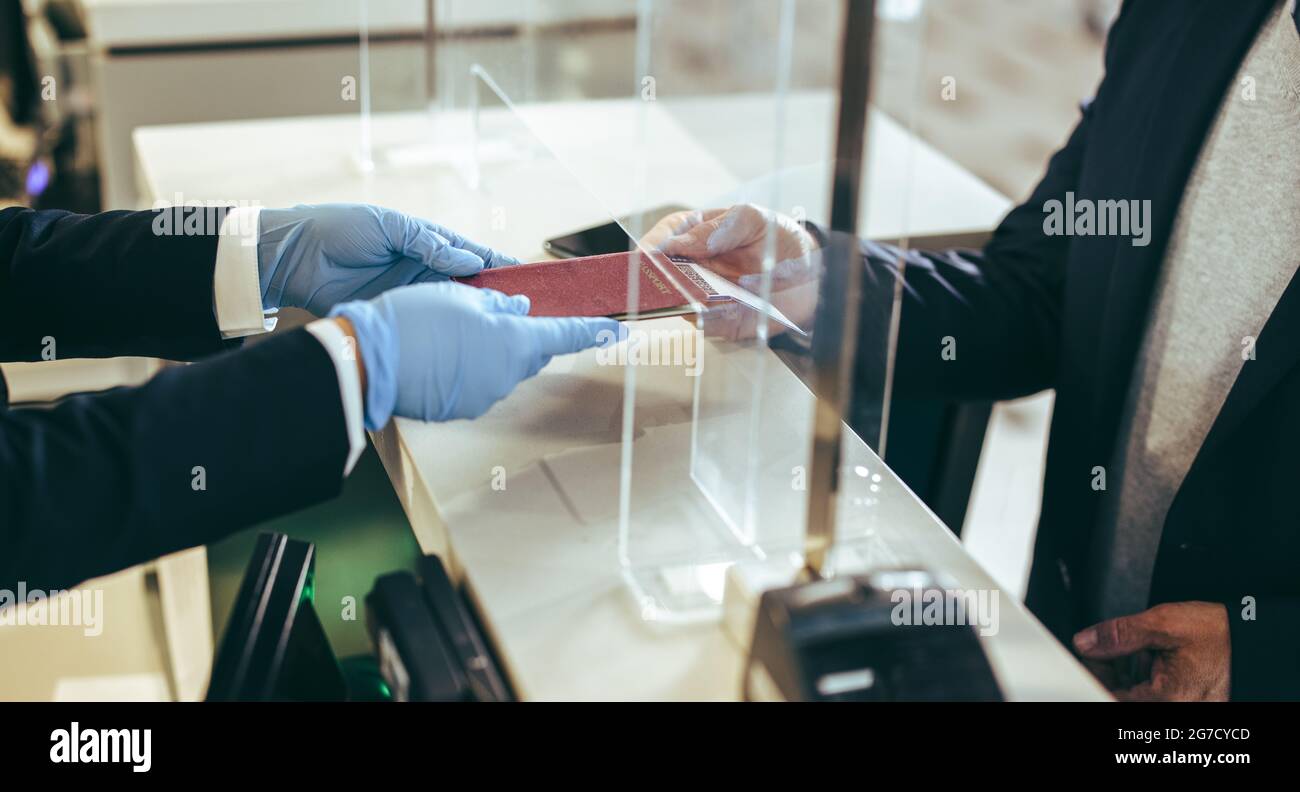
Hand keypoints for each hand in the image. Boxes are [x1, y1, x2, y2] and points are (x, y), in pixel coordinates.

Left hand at [258, 203, 519, 314]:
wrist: (295, 257)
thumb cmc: (341, 229)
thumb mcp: (389, 227)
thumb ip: (428, 243)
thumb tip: (468, 259)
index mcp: (428, 241)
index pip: (474, 253)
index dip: (501, 265)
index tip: (529, 278)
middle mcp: (425, 269)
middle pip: (471, 285)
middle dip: (497, 297)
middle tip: (527, 312)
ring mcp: (412, 293)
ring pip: (454, 307)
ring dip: (477, 318)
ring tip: (504, 330)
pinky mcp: (396, 314)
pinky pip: (428, 323)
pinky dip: (448, 332)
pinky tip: (467, 342)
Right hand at [331, 282, 620, 426]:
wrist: (368, 361)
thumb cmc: (415, 320)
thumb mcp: (460, 296)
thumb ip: (498, 304)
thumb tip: (520, 310)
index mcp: (515, 342)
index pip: (565, 336)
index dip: (592, 331)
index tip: (616, 330)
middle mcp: (507, 375)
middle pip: (531, 353)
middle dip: (524, 335)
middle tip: (497, 315)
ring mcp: (485, 396)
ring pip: (502, 368)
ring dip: (491, 351)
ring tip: (454, 332)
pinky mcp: (461, 408)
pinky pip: (478, 383)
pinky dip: (470, 368)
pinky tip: (443, 354)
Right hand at [645, 204, 820, 339]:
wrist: (809, 272)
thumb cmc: (776, 238)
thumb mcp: (754, 219)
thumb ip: (725, 227)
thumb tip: (690, 242)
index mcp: (694, 233)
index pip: (663, 238)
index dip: (651, 248)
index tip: (648, 256)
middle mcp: (692, 266)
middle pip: (661, 275)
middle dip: (656, 281)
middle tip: (659, 283)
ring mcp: (702, 294)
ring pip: (678, 303)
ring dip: (680, 303)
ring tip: (688, 299)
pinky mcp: (718, 319)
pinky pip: (706, 325)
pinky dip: (709, 321)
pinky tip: (716, 313)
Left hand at [1073, 602, 1230, 700]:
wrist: (1258, 640)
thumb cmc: (1223, 635)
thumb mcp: (1164, 624)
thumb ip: (1120, 635)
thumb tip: (1087, 642)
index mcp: (1165, 700)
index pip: (1108, 694)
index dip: (1091, 673)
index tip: (1086, 656)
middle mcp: (1173, 709)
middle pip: (1120, 695)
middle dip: (1109, 670)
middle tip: (1108, 646)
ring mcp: (1180, 707)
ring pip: (1134, 693)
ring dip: (1126, 672)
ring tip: (1141, 649)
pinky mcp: (1184, 702)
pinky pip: (1152, 693)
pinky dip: (1145, 675)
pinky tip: (1152, 657)